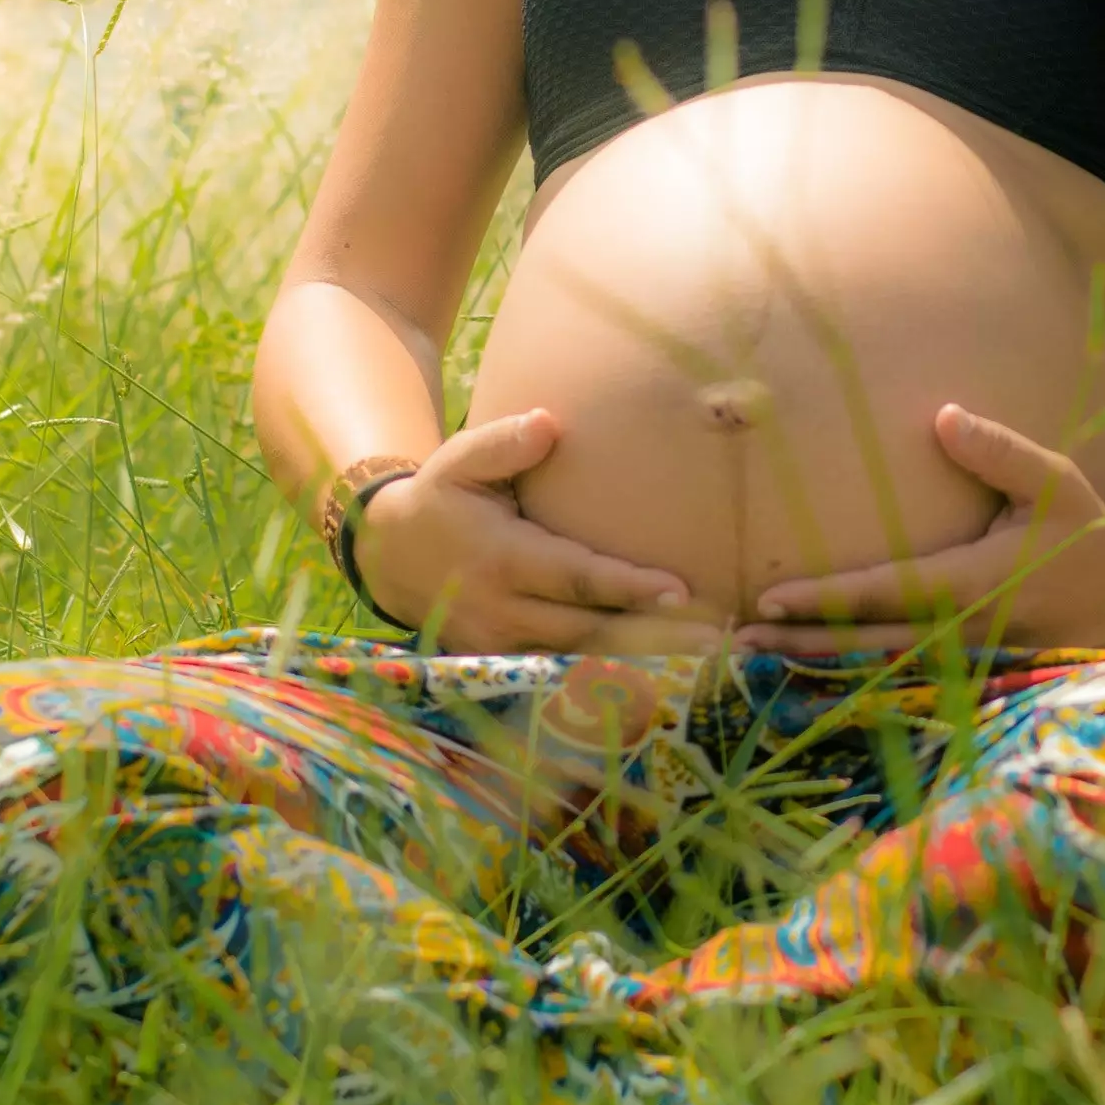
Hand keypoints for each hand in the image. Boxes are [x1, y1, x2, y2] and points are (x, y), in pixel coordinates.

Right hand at [353, 409, 715, 654]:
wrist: (388, 556)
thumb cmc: (441, 497)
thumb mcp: (459, 460)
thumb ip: (503, 443)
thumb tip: (549, 423)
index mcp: (502, 558)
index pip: (575, 577)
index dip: (626, 585)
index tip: (678, 588)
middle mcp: (504, 611)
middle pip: (589, 630)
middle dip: (653, 636)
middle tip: (716, 641)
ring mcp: (502, 645)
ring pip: (581, 661)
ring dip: (641, 664)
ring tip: (705, 664)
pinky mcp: (504, 664)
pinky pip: (563, 675)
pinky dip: (609, 680)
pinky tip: (661, 681)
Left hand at [740, 404, 1104, 655]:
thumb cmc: (1089, 531)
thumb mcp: (1055, 481)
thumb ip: (999, 451)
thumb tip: (943, 416)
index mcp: (976, 583)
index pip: (886, 592)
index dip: (826, 598)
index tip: (769, 599)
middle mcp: (965, 631)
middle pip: (867, 643)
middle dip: (801, 643)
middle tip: (736, 641)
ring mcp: (968, 663)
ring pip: (879, 669)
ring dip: (817, 666)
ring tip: (754, 661)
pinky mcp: (971, 675)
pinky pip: (901, 680)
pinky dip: (852, 678)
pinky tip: (808, 676)